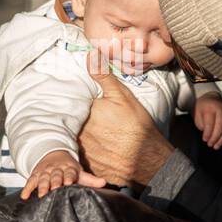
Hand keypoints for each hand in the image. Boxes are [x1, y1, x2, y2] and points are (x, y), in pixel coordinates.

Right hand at [21, 149, 104, 199]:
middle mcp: (56, 170)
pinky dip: (27, 188)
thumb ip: (90, 180)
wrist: (52, 156)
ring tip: (41, 195)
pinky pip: (30, 181)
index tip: (68, 183)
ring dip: (42, 186)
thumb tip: (104, 183)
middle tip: (54, 190)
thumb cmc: (69, 169)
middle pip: (55, 176)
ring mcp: (44, 172)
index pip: (69, 173)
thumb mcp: (79, 172)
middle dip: (54, 182)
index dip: (69, 177)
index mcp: (68, 169)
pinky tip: (24, 197)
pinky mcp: (35, 175)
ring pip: (43, 179)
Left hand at [78, 51, 174, 188]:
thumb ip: (103, 75)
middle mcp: (79, 134)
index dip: (77, 103)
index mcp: (84, 114)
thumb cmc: (137, 127)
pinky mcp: (87, 166)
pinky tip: (99, 149)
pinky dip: (87, 152)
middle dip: (77, 120)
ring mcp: (82, 152)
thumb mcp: (122, 96)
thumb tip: (90, 55)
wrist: (149, 160)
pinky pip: (81, 158)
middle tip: (95, 121)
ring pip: (75, 139)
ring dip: (80, 136)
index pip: (72, 105)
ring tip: (97, 135)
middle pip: (72, 123)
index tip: (85, 105)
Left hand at [193, 95, 221, 148]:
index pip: (210, 122)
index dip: (208, 132)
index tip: (204, 140)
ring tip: (216, 146)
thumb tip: (208, 136)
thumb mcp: (197, 115)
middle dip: (215, 137)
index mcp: (211, 107)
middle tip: (210, 145)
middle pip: (221, 125)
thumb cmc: (202, 110)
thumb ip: (202, 124)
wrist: (210, 100)